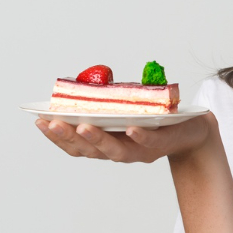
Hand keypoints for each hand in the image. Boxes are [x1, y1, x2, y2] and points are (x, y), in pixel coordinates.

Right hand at [35, 112, 212, 162]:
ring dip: (97, 139)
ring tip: (82, 127)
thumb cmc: (155, 118)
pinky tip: (130, 129)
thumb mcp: (126, 108)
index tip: (39, 121)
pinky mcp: (163, 143)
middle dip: (68, 137)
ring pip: (116, 151)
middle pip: (90, 150)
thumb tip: (86, 81)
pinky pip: (149, 141)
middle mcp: (121, 151)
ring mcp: (141, 150)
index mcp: (108, 143)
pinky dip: (139, 137)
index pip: (76, 145)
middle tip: (52, 124)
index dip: (57, 137)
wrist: (193, 130)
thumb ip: (107, 101)